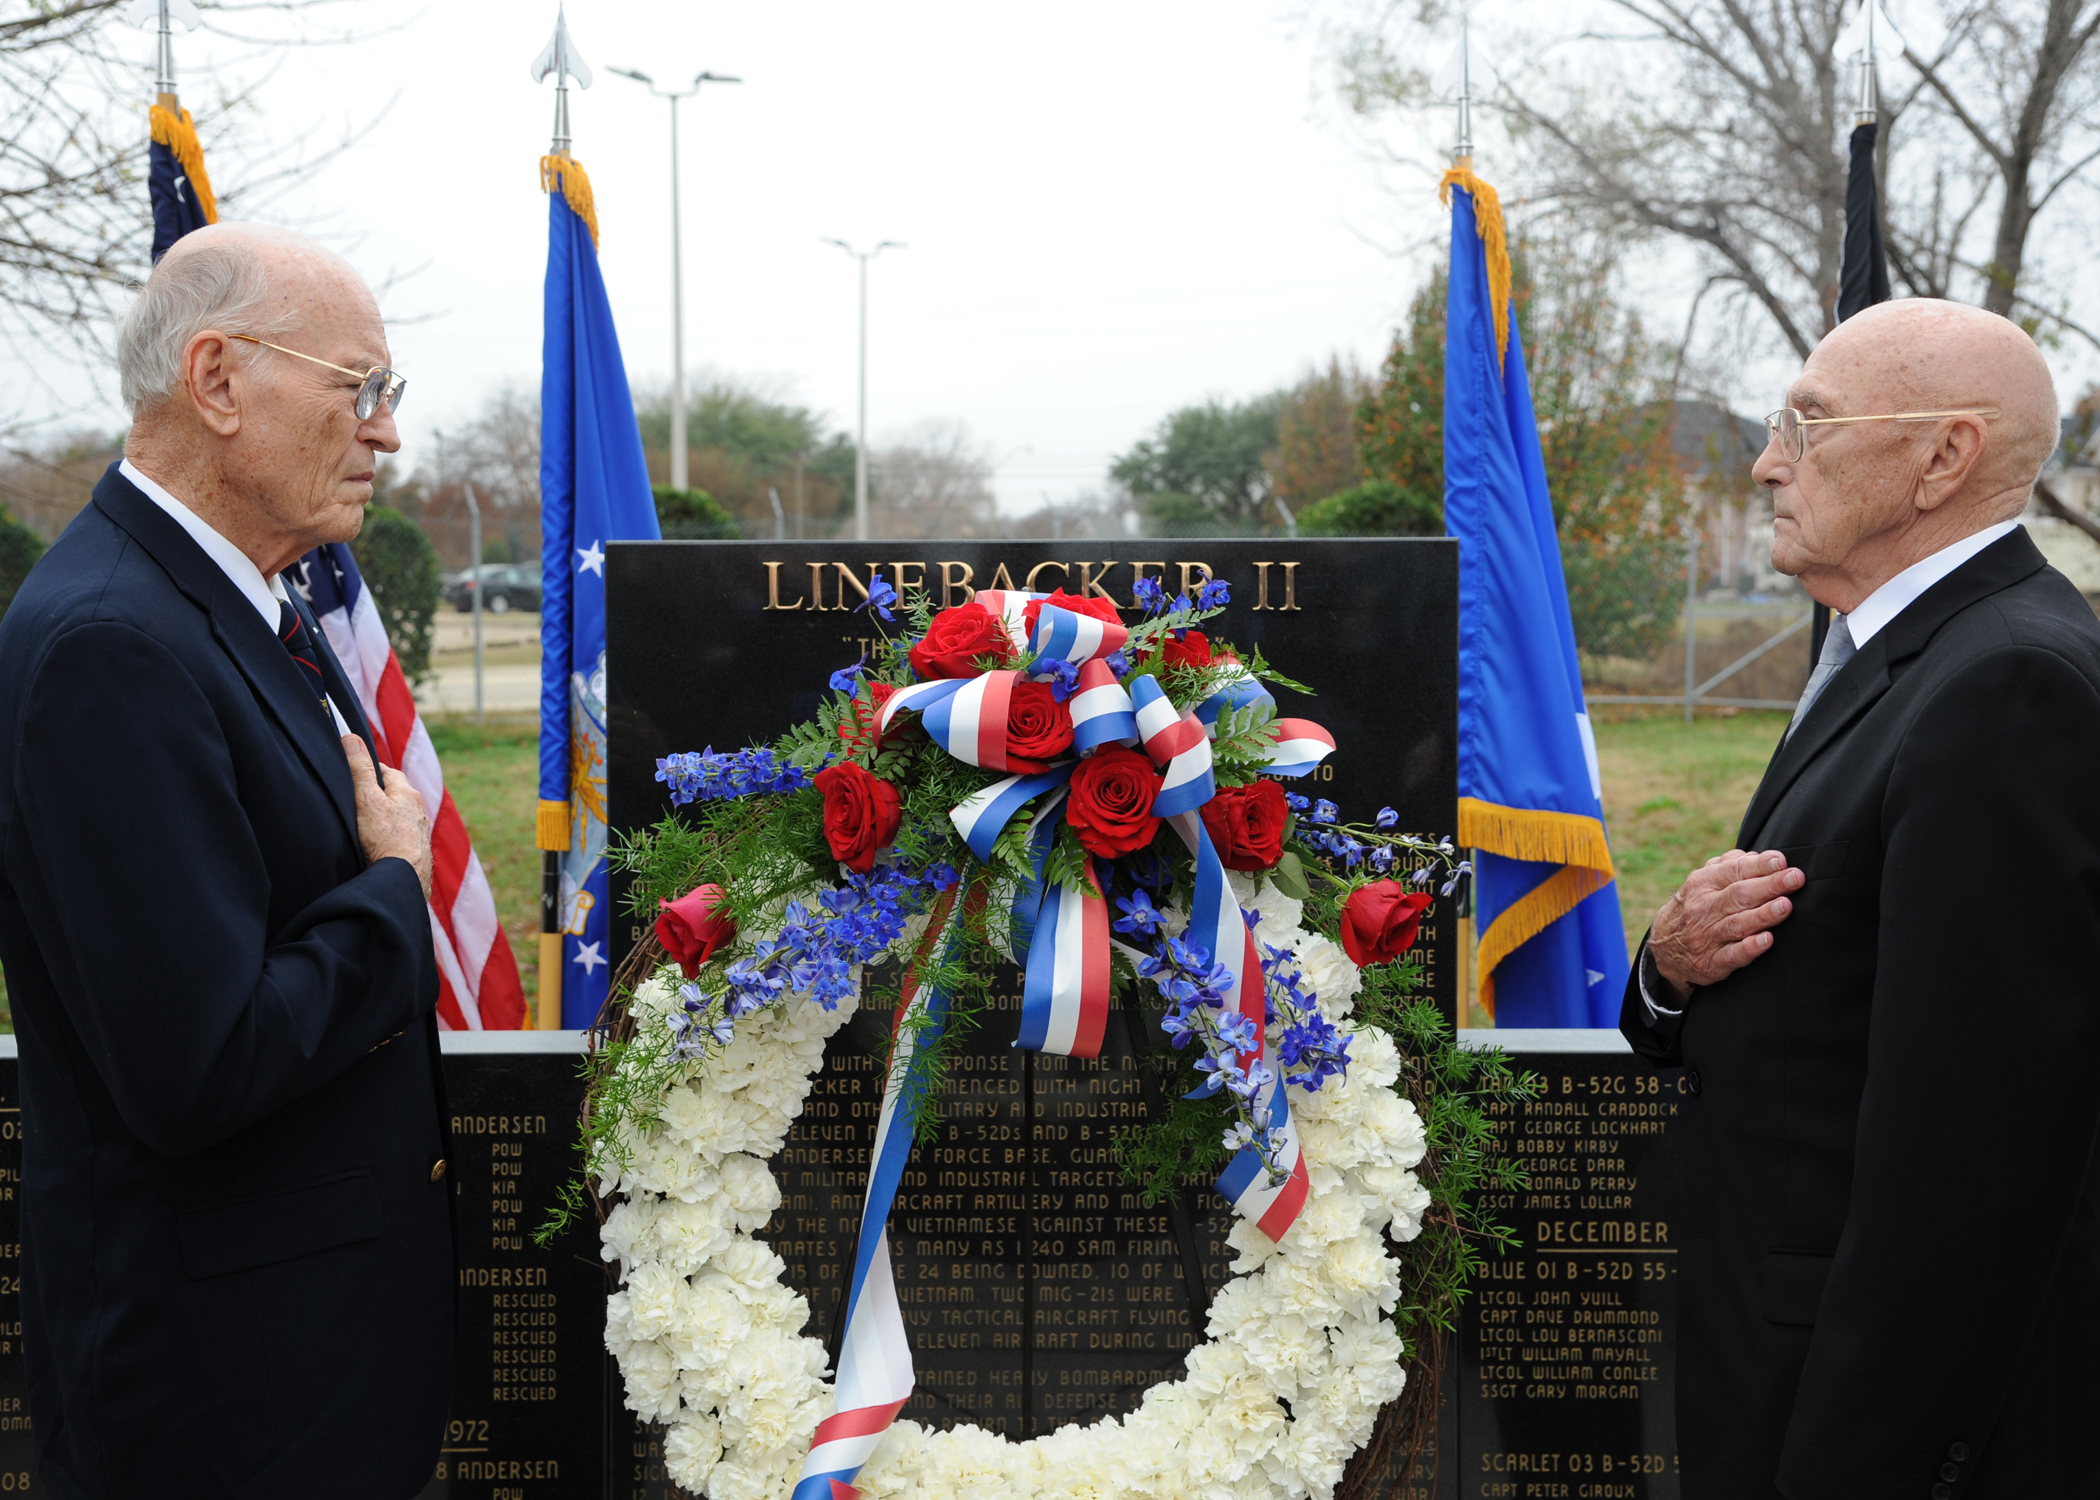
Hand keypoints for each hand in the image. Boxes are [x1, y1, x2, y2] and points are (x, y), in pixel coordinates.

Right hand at [342, 735, 431, 898]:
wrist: (405, 877)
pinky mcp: (418, 851)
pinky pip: (404, 836)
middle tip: (363, 794)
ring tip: (371, 820)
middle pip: (398, 794)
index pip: (388, 773)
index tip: (359, 770)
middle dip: (382, 792)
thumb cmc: (386, 837)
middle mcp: (418, 810)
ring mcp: (420, 831)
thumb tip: (351, 738)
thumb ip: (359, 770)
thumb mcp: (366, 799)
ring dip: (390, 814)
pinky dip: (394, 835)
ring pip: (403, 815)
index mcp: (407, 793)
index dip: (372, 770)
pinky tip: (383, 843)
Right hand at [1648, 848, 1803, 1004]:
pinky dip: (1749, 948)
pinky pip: (1732, 956)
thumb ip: (1731, 865)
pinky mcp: (1711, 963)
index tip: (1783, 861)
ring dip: (1763, 915)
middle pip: (1739, 895)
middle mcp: (1702, 908)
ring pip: (1737, 924)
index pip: (1734, 870)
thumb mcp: (1704, 881)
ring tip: (1785, 906)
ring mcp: (1705, 936)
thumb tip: (1762, 856)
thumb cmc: (1698, 905)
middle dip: (1769, 886)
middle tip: (1796, 879)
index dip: (1760, 865)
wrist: (1664, 945)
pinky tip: (1766, 941)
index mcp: (1702, 883)